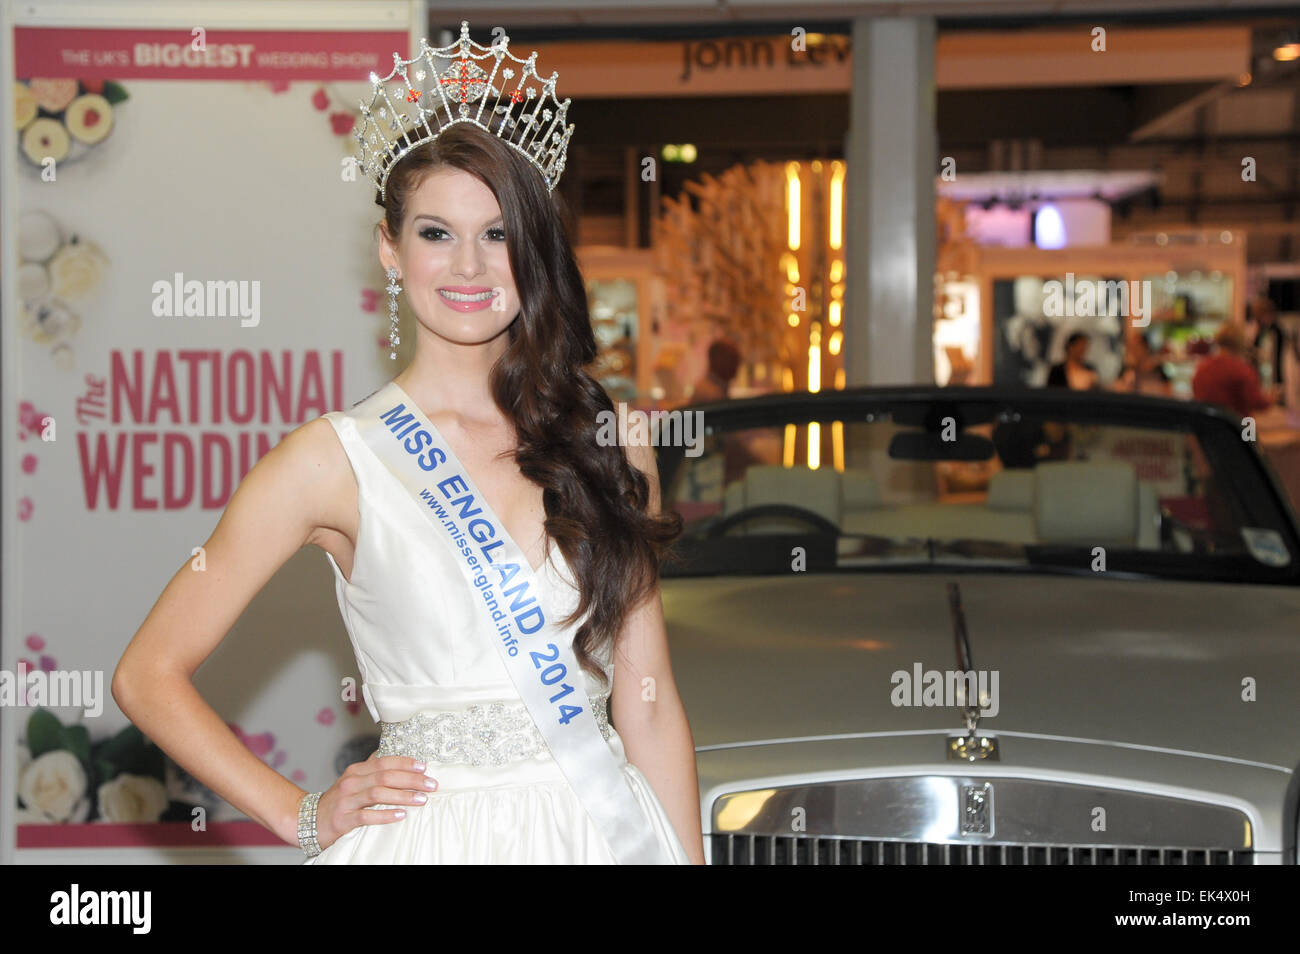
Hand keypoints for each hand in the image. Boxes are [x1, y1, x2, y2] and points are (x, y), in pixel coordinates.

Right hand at [313, 755, 435, 850]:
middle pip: (385, 776)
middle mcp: (351, 782)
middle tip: (431, 784)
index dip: (405, 763)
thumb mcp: (354, 781)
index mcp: (356, 771)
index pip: (384, 762)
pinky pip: (367, 816)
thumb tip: (396, 757)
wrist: (307, 820)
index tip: (424, 767)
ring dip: (402, 796)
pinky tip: (401, 815)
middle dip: (411, 780)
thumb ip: (372, 770)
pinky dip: (385, 815)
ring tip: (421, 799)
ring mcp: (346, 800)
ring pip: (378, 793)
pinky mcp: (343, 819)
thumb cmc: (338, 801)